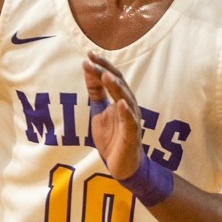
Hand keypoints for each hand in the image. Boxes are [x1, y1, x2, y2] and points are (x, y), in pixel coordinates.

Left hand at [83, 53, 142, 178]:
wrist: (122, 166)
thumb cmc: (113, 138)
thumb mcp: (99, 111)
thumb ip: (96, 92)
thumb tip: (89, 70)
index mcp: (121, 99)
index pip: (112, 78)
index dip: (101, 66)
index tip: (89, 54)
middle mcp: (128, 106)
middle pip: (119, 84)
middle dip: (105, 71)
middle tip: (92, 60)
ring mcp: (132, 120)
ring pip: (126, 99)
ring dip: (116, 87)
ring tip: (105, 75)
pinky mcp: (132, 136)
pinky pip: (131, 122)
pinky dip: (127, 112)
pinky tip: (121, 103)